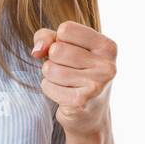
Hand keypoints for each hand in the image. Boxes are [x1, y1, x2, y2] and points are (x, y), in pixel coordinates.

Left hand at [30, 20, 116, 136]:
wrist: (90, 114)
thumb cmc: (76, 73)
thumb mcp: (65, 47)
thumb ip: (47, 37)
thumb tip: (37, 51)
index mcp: (107, 47)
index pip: (66, 29)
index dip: (59, 41)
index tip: (71, 53)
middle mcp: (107, 66)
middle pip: (56, 49)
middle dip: (53, 60)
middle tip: (67, 71)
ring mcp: (96, 85)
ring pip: (50, 68)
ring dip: (50, 76)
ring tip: (65, 83)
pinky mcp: (81, 102)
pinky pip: (47, 86)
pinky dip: (49, 89)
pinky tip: (64, 94)